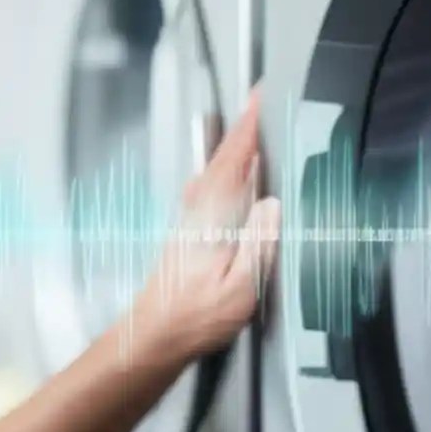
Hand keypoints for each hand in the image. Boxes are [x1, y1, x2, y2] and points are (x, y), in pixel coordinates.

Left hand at [131, 87, 281, 361]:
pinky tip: (234, 177)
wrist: (156, 334)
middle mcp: (198, 211)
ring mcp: (190, 220)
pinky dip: (227, 171)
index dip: (248, 127)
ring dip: (234, 149)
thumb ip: (259, 244)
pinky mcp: (188, 233)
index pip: (233, 160)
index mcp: (213, 217)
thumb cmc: (197, 316)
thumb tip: (274, 203)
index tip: (259, 97)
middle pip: (222, 160)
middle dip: (243, 129)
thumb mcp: (241, 287)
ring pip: (215, 173)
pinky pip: (211, 188)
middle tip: (260, 103)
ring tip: (254, 132)